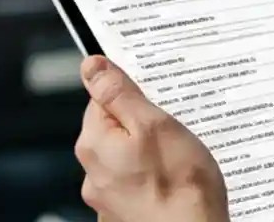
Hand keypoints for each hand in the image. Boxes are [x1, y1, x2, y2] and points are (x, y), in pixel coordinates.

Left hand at [75, 56, 229, 221]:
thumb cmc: (180, 186)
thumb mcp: (154, 124)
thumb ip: (119, 93)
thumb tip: (92, 67)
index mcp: (94, 144)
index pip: (101, 100)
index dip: (132, 96)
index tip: (155, 101)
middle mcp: (94, 173)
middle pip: (115, 129)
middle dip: (142, 125)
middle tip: (173, 131)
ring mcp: (108, 198)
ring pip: (128, 157)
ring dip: (148, 153)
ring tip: (178, 159)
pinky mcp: (124, 214)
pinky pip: (136, 183)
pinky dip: (152, 178)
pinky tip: (173, 181)